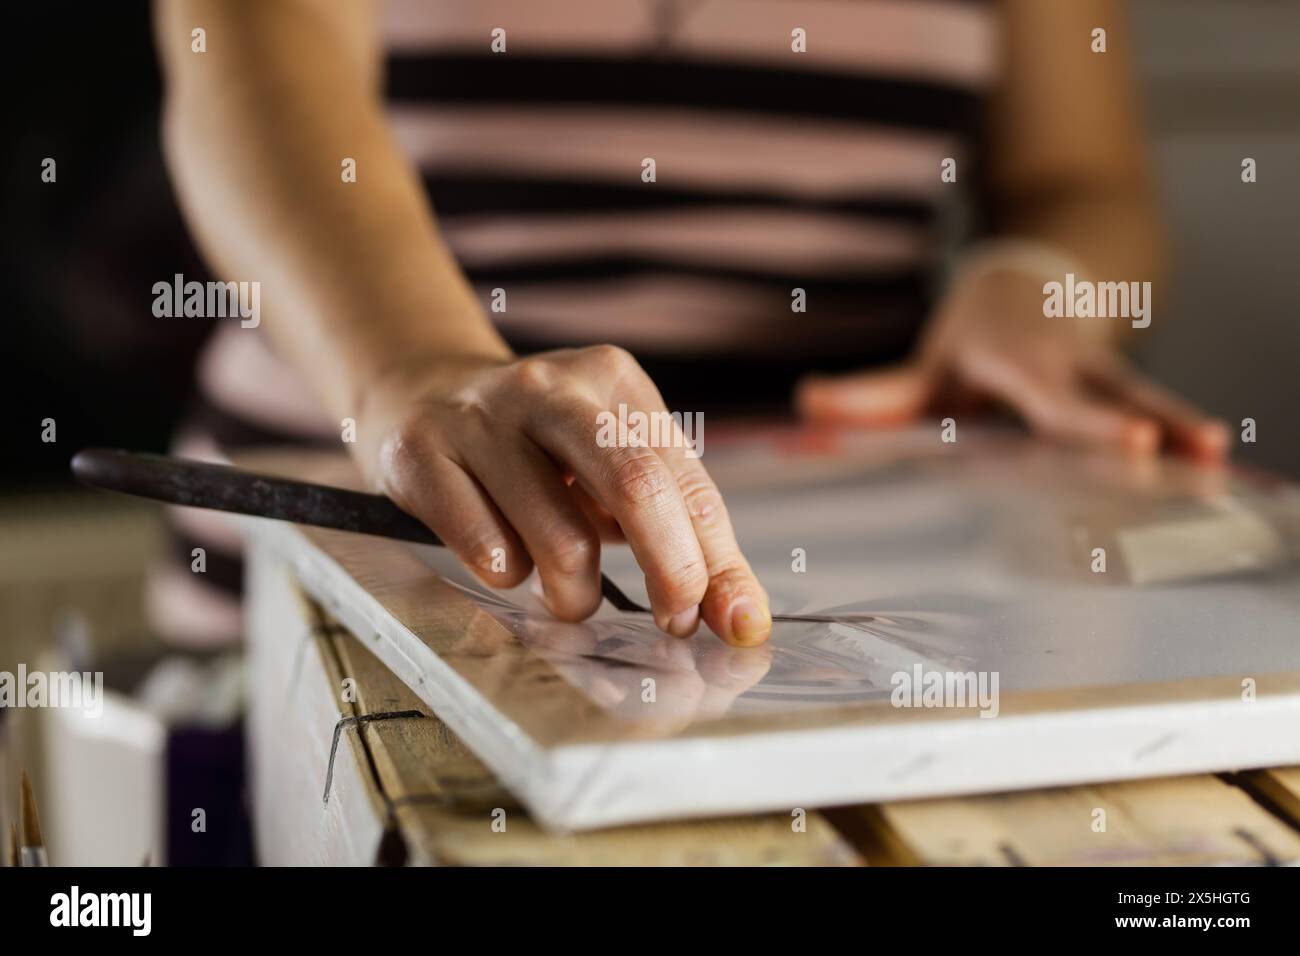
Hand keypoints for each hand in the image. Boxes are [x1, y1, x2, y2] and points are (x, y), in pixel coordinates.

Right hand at [355, 346, 771, 644]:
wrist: (419, 392)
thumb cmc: (538, 449)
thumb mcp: (614, 466)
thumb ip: (680, 531)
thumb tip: (740, 616)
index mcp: (614, 381)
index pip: (685, 481)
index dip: (716, 561)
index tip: (735, 623)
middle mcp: (550, 388)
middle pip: (636, 488)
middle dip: (672, 572)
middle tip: (675, 624)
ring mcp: (480, 417)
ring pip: (561, 538)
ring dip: (575, 593)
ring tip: (567, 593)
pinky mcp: (421, 452)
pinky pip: (488, 550)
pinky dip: (509, 576)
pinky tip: (503, 555)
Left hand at [796, 269, 1229, 461]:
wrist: (1029, 280)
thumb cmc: (971, 338)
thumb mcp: (924, 365)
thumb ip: (874, 394)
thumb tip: (805, 402)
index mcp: (1017, 363)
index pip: (1051, 400)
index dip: (1086, 420)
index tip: (1124, 440)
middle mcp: (1065, 364)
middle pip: (1106, 396)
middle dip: (1142, 422)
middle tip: (1171, 450)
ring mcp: (1100, 369)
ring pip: (1143, 394)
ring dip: (1178, 422)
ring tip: (1218, 452)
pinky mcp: (1119, 380)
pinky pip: (1152, 403)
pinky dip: (1181, 426)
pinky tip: (1213, 456)